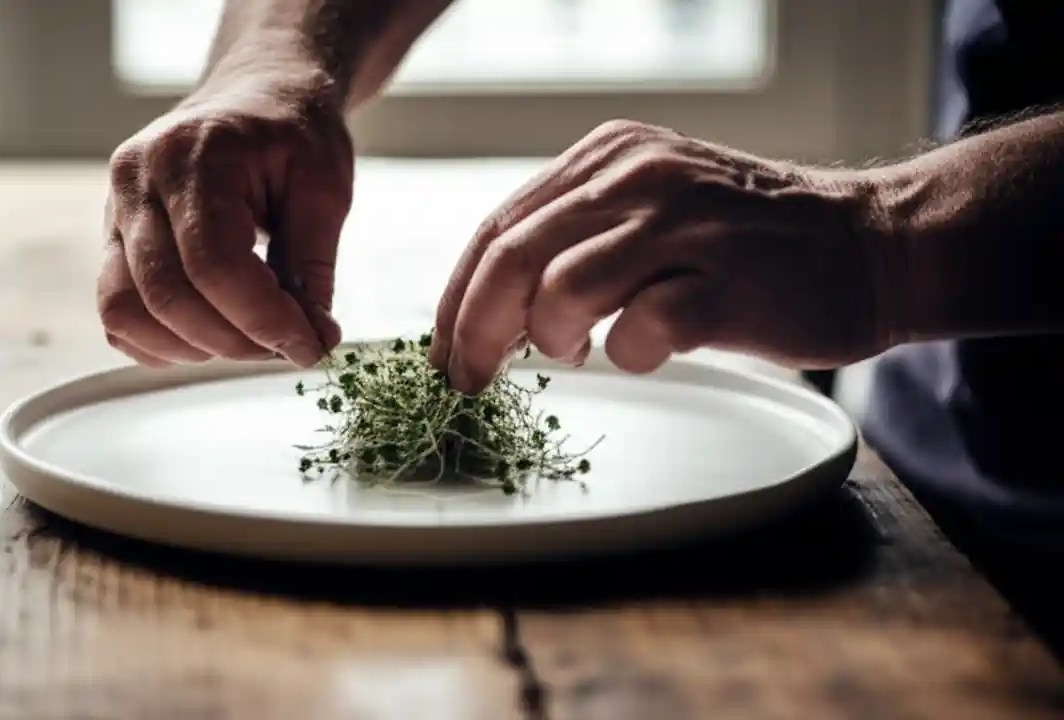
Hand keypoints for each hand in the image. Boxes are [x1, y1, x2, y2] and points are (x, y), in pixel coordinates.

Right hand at [99, 68, 353, 366]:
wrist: (256, 93)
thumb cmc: (292, 130)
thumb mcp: (325, 186)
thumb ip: (314, 264)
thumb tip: (312, 338)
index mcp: (191, 155)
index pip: (214, 263)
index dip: (263, 319)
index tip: (309, 344)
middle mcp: (136, 181)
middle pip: (167, 295)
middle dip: (236, 340)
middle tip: (287, 345)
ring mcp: (114, 209)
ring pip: (127, 311)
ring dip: (197, 347)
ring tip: (252, 339)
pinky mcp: (110, 238)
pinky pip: (117, 315)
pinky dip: (163, 343)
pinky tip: (213, 335)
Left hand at [430, 120, 895, 393]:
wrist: (866, 244)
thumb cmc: (744, 243)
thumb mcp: (649, 208)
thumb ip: (574, 238)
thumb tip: (488, 312)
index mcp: (610, 157)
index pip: (499, 227)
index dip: (456, 298)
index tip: (443, 351)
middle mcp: (640, 178)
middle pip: (512, 258)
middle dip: (472, 331)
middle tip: (467, 381)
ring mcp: (685, 226)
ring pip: (561, 289)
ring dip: (549, 340)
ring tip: (575, 354)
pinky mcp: (727, 281)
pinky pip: (639, 330)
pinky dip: (624, 355)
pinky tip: (641, 351)